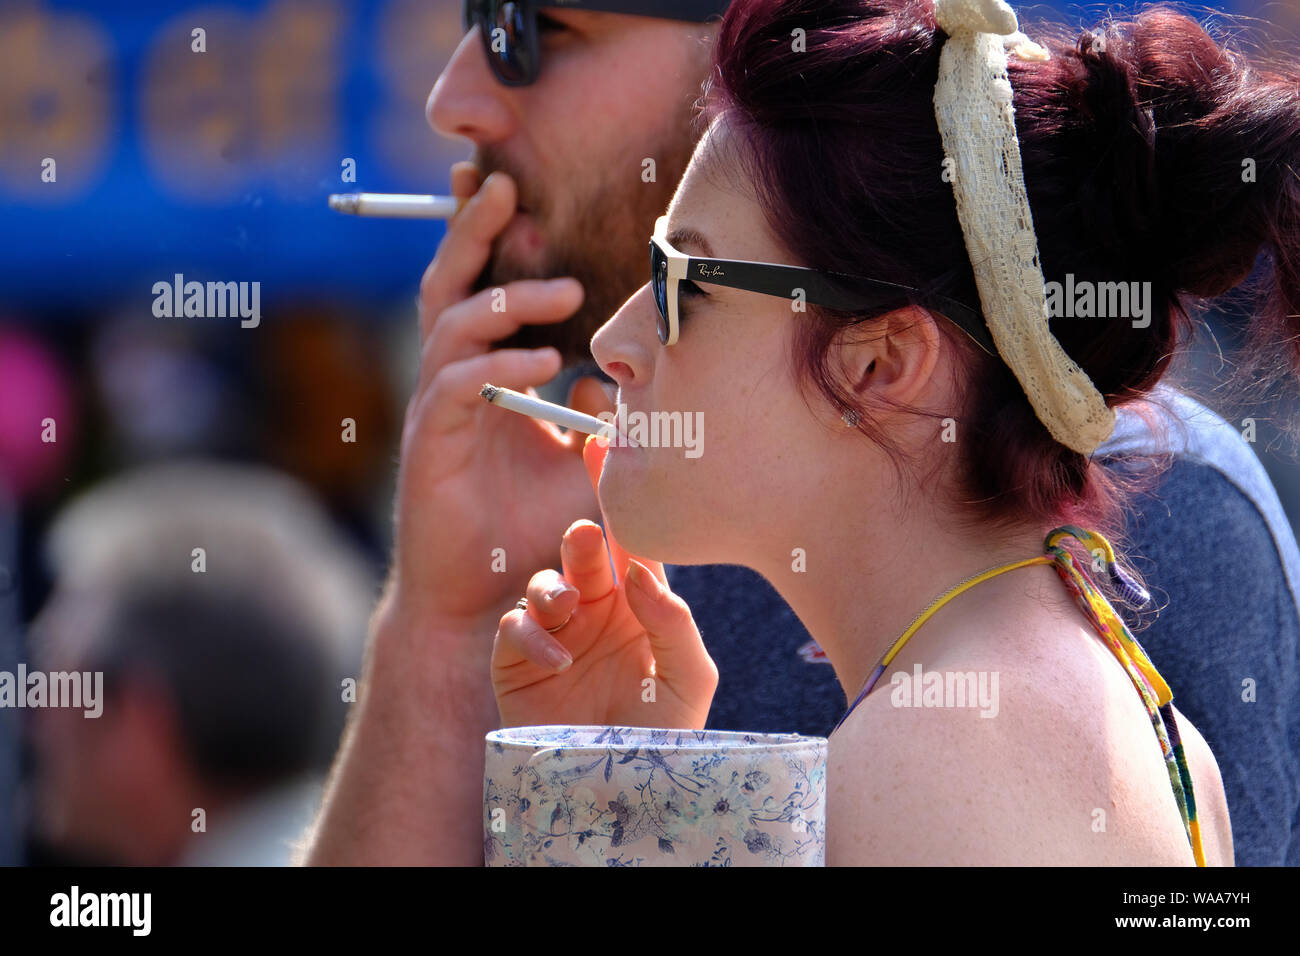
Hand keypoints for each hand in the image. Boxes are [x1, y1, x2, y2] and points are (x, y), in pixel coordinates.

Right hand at [389, 162, 604, 636]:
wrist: (487, 599)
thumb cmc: (531, 533)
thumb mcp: (579, 467)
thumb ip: (595, 423)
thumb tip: (608, 380)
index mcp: (484, 376)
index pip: (480, 290)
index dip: (491, 240)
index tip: (522, 195)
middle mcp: (454, 381)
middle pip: (451, 285)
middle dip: (472, 231)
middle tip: (501, 183)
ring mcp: (438, 409)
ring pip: (452, 324)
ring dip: (506, 299)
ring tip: (562, 292)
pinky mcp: (431, 443)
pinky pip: (457, 385)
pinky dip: (498, 365)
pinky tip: (546, 362)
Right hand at [491, 436, 717, 728]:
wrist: (622, 794)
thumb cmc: (664, 734)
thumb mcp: (689, 677)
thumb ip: (672, 621)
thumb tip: (639, 573)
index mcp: (639, 602)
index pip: (631, 542)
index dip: (621, 500)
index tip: (611, 450)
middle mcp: (596, 609)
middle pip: (584, 555)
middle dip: (583, 542)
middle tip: (587, 538)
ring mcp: (555, 633)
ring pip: (543, 583)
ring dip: (553, 588)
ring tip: (570, 608)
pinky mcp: (519, 662)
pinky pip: (514, 629)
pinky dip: (531, 637)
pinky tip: (558, 662)